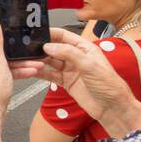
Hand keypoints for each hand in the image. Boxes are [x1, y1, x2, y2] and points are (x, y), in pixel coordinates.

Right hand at [10, 27, 135, 123]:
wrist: (112, 109)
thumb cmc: (110, 86)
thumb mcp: (90, 65)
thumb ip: (69, 54)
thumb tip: (49, 46)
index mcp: (85, 48)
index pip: (64, 36)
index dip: (50, 33)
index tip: (37, 33)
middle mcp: (76, 57)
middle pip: (55, 48)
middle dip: (42, 47)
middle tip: (28, 47)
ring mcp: (70, 70)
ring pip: (50, 61)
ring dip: (40, 60)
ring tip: (28, 58)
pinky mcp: (66, 82)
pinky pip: (50, 74)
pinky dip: (41, 72)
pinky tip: (34, 70)